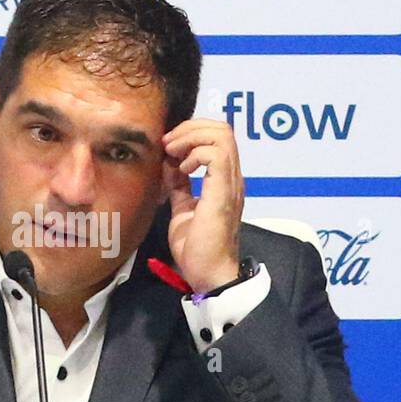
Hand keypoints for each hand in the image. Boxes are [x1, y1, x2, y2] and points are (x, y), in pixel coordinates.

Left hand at [162, 118, 243, 293]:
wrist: (207, 273)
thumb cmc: (196, 247)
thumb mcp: (182, 208)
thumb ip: (179, 185)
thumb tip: (169, 163)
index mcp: (224, 180)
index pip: (218, 136)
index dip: (191, 132)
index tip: (168, 146)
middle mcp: (232, 177)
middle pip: (222, 128)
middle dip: (190, 128)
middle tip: (169, 145)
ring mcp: (231, 184)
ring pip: (221, 135)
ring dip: (191, 138)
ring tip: (174, 154)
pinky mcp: (223, 192)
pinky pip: (215, 155)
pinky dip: (194, 154)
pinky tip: (182, 171)